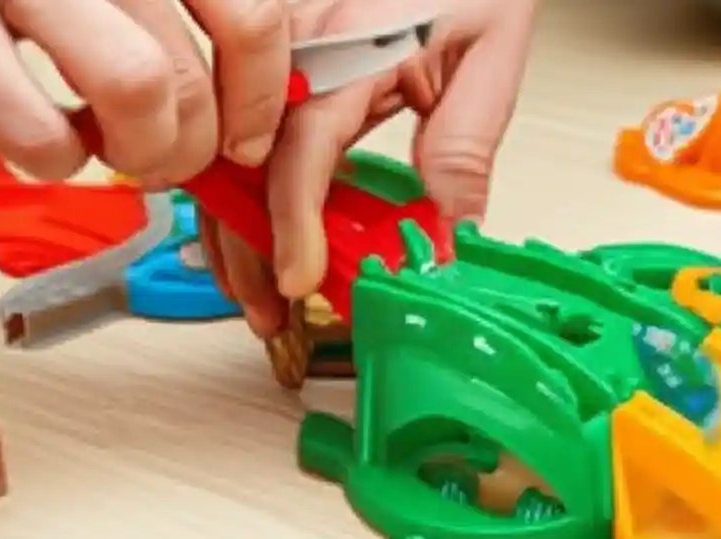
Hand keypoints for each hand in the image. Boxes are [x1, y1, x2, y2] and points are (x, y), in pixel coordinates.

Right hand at [0, 0, 293, 182]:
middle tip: (166, 158)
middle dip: (191, 146)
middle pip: (192, 70)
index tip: (248, 139)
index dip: (262, 98)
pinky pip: (38, 129)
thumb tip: (248, 107)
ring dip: (135, 150)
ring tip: (104, 149)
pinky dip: (49, 157)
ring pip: (137, 88)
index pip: (250, 17)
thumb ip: (168, 17)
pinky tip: (36, 140)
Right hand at [203, 0, 535, 336]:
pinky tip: (259, 243)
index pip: (302, 144)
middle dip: (250, 247)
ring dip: (239, 231)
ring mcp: (277, 57)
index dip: (294, 220)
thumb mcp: (491, 54)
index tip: (301, 278)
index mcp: (351, 43)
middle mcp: (296, 47)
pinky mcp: (276, 68)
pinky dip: (246, 197)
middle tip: (272, 312)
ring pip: (229, 154)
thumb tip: (446, 238)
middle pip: (244, 159)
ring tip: (261, 297)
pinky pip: (244, 139)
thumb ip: (465, 146)